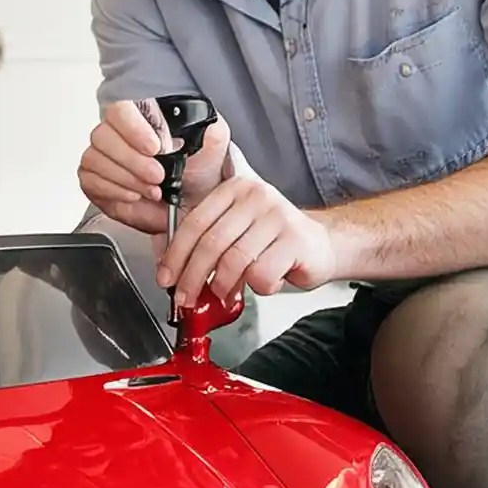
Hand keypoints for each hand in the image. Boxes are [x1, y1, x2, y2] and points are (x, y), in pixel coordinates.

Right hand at [78, 98, 231, 233]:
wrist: (188, 204)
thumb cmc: (195, 174)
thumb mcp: (212, 148)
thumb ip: (211, 132)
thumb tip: (207, 125)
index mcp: (140, 117)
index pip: (121, 110)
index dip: (133, 128)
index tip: (154, 147)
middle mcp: (115, 134)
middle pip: (104, 135)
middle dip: (132, 160)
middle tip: (157, 176)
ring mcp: (101, 157)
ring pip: (96, 159)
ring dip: (126, 178)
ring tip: (152, 190)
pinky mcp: (93, 180)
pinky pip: (91, 182)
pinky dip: (115, 191)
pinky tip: (134, 196)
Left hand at [156, 177, 338, 307]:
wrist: (321, 244)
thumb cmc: (273, 241)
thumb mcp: (236, 231)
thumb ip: (207, 244)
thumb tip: (173, 273)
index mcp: (233, 190)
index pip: (194, 224)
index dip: (175, 255)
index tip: (166, 277)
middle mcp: (255, 197)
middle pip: (211, 244)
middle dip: (192, 277)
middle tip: (186, 298)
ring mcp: (278, 216)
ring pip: (234, 261)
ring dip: (222, 286)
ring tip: (224, 294)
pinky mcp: (296, 240)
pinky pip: (261, 274)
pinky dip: (257, 288)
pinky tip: (263, 283)